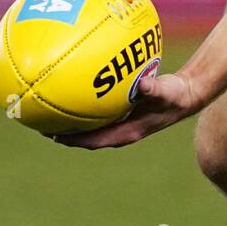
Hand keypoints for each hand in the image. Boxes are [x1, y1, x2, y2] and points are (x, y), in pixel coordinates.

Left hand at [54, 70, 200, 148]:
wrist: (184, 95)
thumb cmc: (175, 96)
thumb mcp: (167, 93)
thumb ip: (154, 90)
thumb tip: (143, 84)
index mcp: (127, 132)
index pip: (95, 140)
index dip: (74, 140)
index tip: (55, 135)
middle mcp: (120, 130)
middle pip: (86, 137)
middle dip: (64, 133)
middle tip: (42, 125)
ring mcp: (120, 123)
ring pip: (89, 126)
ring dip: (71, 122)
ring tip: (49, 112)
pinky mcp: (122, 113)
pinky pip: (98, 112)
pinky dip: (84, 106)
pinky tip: (73, 90)